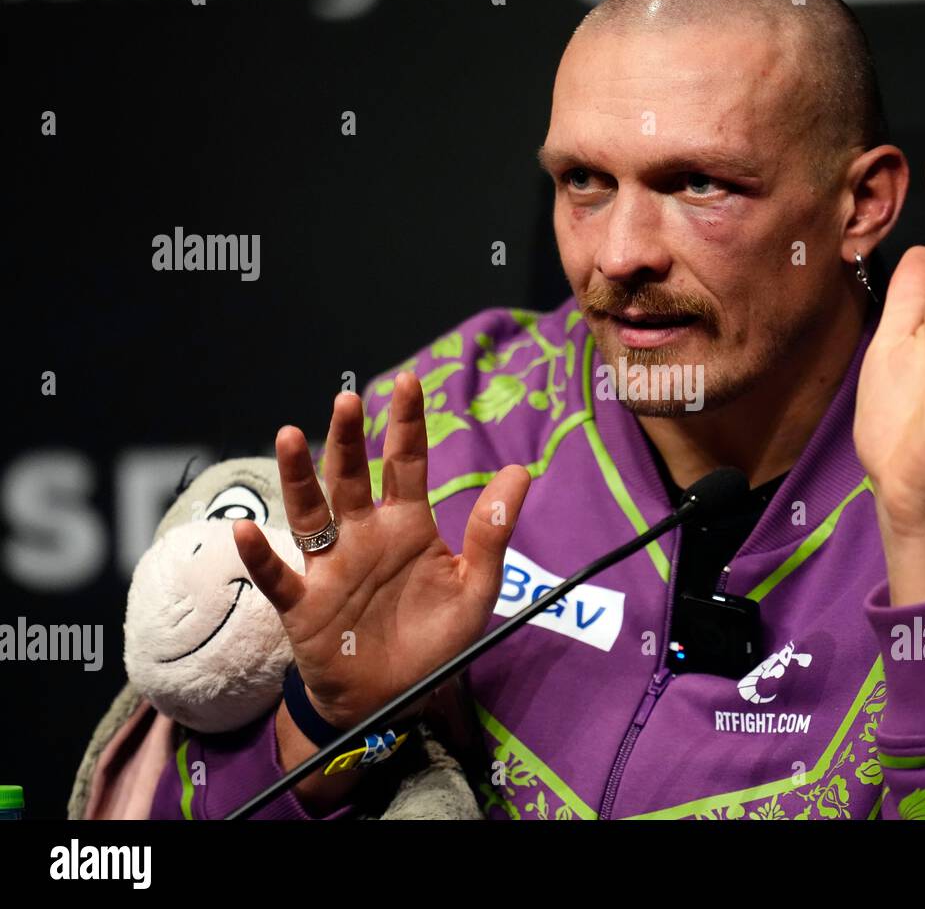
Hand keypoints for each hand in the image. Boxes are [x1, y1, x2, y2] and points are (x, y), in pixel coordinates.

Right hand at [234, 371, 529, 729]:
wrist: (396, 699)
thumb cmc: (434, 640)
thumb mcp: (475, 587)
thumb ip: (492, 531)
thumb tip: (519, 470)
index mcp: (407, 525)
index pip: (406, 463)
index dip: (406, 424)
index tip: (408, 382)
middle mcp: (364, 535)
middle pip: (352, 476)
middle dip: (348, 438)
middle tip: (347, 400)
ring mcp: (330, 566)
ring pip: (310, 511)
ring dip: (298, 476)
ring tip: (289, 436)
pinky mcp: (303, 603)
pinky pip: (278, 576)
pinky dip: (262, 555)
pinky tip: (249, 531)